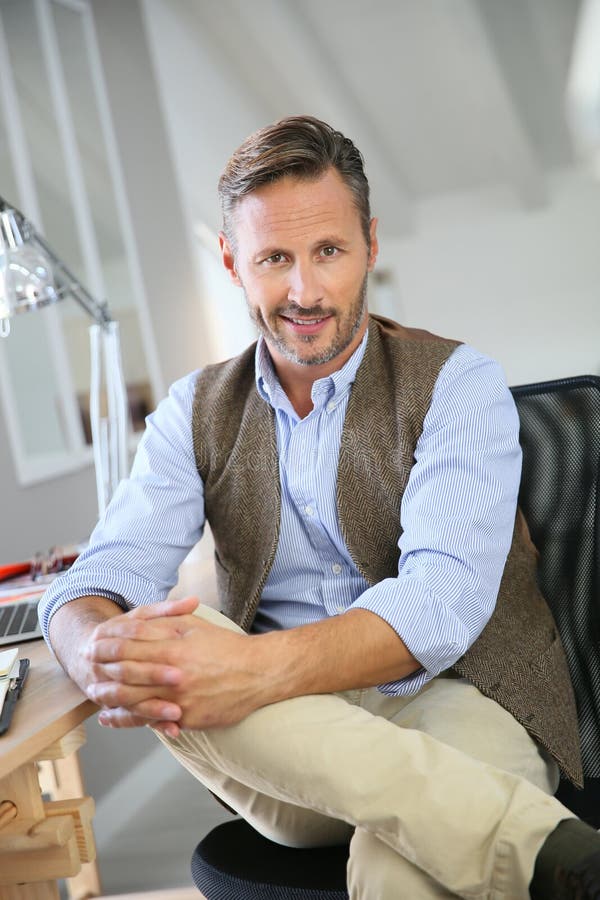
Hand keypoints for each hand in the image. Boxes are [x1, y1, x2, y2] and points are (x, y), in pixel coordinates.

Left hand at [86, 606, 271, 732]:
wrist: (258, 674)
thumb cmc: (226, 648)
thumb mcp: (196, 627)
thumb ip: (166, 624)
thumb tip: (137, 622)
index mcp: (175, 647)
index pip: (130, 643)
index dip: (108, 642)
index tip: (94, 641)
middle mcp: (174, 675)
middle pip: (126, 672)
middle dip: (102, 667)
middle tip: (87, 663)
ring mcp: (179, 699)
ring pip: (133, 700)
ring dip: (109, 696)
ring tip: (94, 692)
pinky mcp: (187, 719)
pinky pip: (151, 721)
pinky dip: (128, 720)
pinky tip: (113, 718)